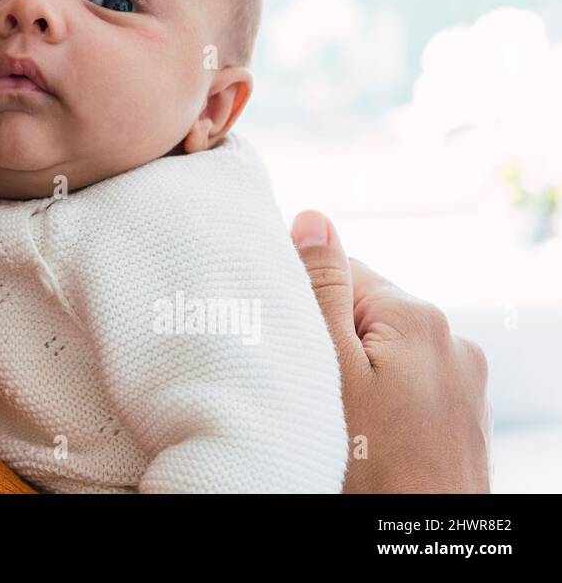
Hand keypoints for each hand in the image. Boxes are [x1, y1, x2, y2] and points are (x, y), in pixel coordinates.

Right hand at [291, 210, 491, 492]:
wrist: (418, 540)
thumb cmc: (368, 465)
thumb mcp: (329, 367)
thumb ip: (320, 288)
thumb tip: (313, 218)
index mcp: (418, 316)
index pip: (343, 271)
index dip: (306, 304)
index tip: (291, 344)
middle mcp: (454, 340)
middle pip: (367, 312)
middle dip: (334, 341)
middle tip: (310, 386)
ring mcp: (467, 382)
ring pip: (389, 352)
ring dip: (359, 373)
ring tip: (338, 417)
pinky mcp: (466, 417)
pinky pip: (412, 385)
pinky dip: (386, 401)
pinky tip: (366, 436)